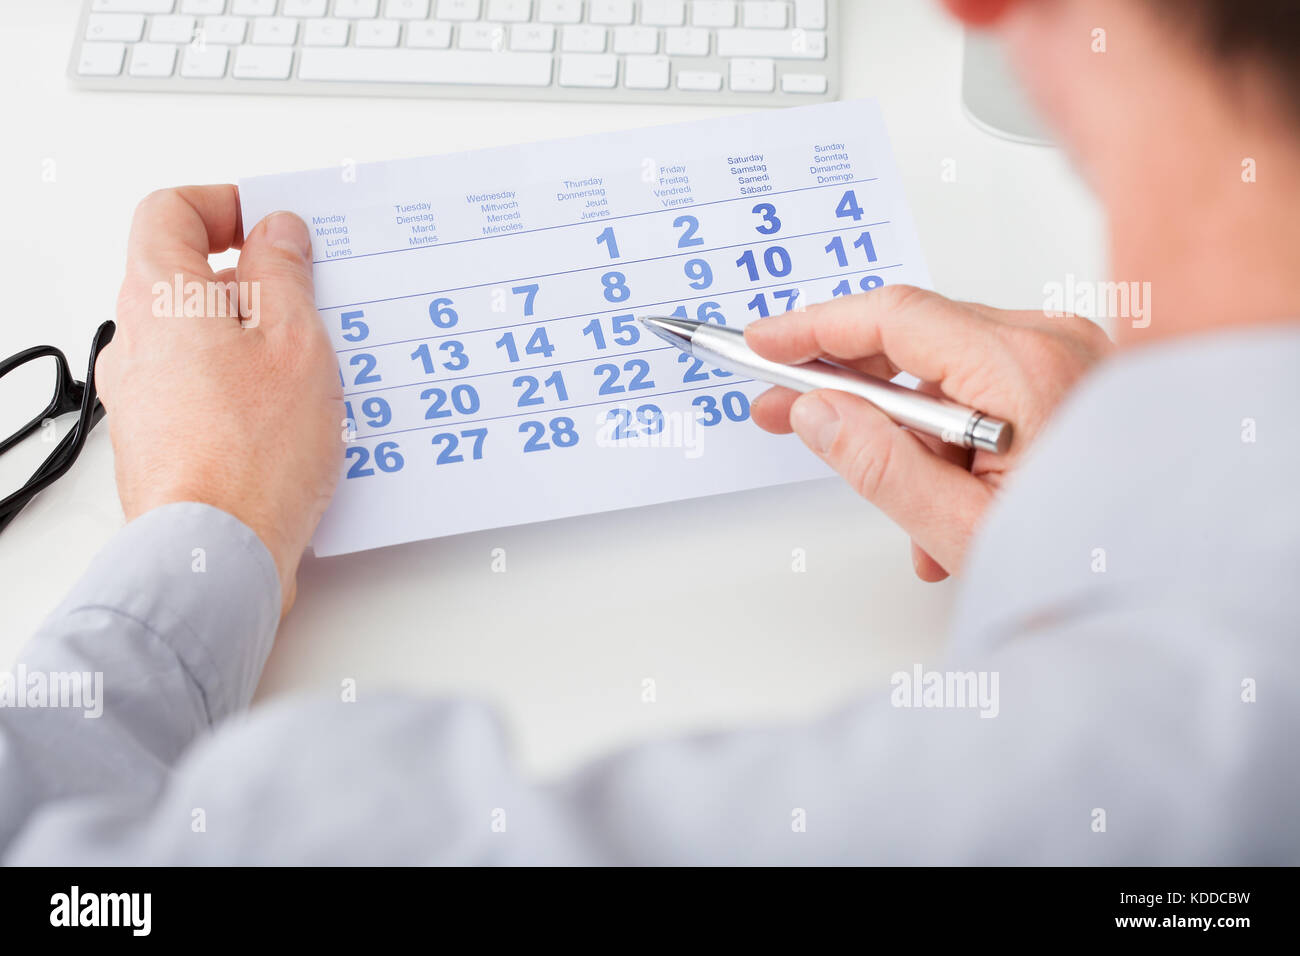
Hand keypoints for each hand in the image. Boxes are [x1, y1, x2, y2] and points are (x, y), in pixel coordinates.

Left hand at [95, 185, 343, 614]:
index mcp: (160, 297)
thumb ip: (283, 273)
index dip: (224, 206)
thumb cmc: (252, 455)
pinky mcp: (161, 440)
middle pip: (185, 276)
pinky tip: (291, 415)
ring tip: (310, 367)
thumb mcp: (294, 340)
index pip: (170, 211)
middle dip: (252, 277)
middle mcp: (136, 342)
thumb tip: (277, 234)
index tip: (272, 226)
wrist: (217, 553)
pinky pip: (203, 389)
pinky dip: (243, 385)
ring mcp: (142, 396)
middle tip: (308, 296)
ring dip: (252, 337)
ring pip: (199, 337)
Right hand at [746, 285, 1111, 580]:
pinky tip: (944, 497)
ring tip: (898, 502)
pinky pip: (983, 385)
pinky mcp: (1073, 376)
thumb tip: (817, 413)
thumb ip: (878, 464)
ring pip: (946, 369)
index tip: (765, 342)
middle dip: (845, 382)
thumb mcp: (963, 527)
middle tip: (782, 406)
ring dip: (905, 429)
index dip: (815, 329)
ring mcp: (1069, 357)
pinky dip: (949, 434)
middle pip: (916, 338)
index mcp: (1026, 369)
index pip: (895, 319)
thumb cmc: (1098, 560)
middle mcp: (1054, 345)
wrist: (1178, 585)